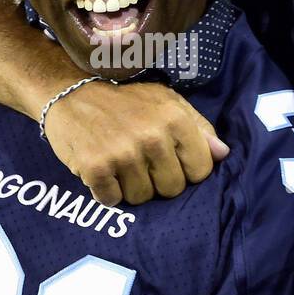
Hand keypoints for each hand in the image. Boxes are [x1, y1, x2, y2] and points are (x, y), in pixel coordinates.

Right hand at [43, 80, 229, 205]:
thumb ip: (198, 127)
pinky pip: (112, 201)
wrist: (70, 93)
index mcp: (175, 119)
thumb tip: (223, 153)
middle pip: (172, 189)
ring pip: (142, 198)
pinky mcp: (95, 168)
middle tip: (140, 162)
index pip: (200, 171)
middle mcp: (152, 137)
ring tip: (120, 164)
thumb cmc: (125, 101)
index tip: (168, 161)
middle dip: (158, 182)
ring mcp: (122, 154)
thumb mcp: (166, 102)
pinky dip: (106, 192)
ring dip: (130, 187)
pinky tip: (102, 170)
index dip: (185, 170)